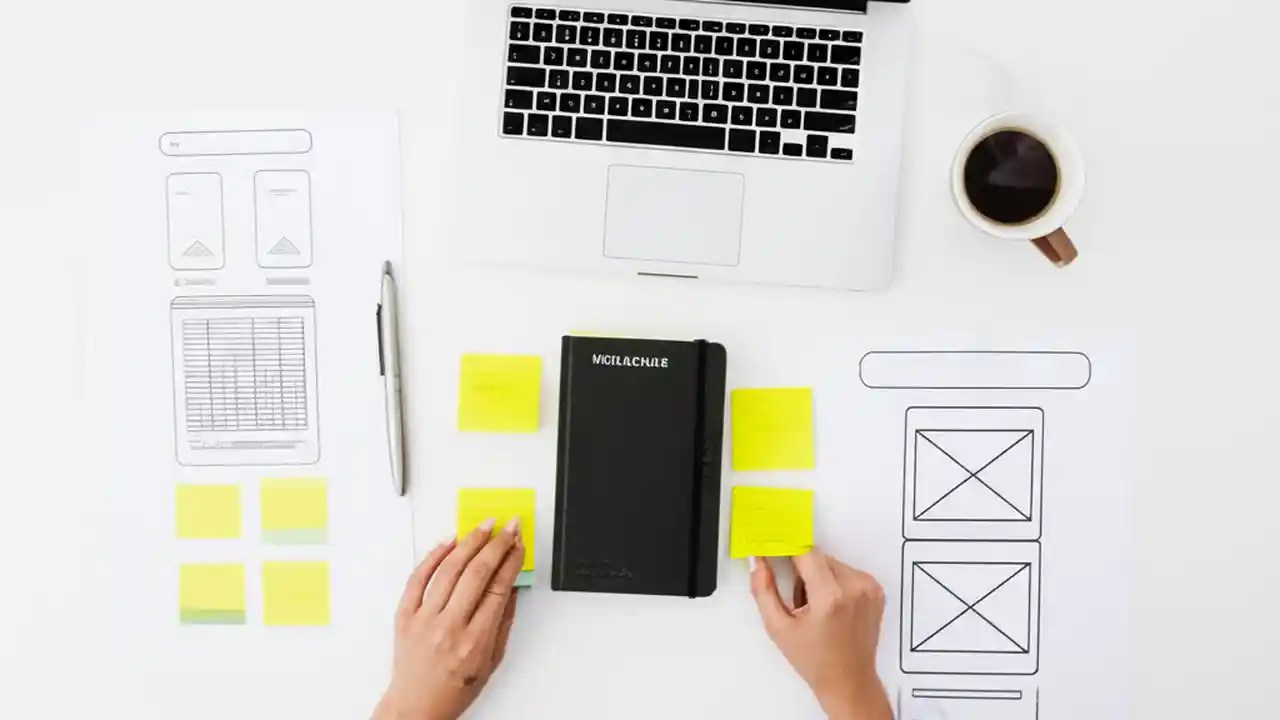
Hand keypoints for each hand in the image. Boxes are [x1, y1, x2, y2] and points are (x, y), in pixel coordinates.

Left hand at [373, 519, 523, 719]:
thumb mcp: (492, 661)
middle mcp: (448, 628)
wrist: (416, 706)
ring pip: (448, 569)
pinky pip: (418, 577)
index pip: (498, 588)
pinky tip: (449, 542)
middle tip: (507, 528)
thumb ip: (503, 622)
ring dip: (469, 542)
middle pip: (476, 573)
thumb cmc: (454, 689)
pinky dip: (433, 556)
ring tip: (483, 527)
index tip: (518, 544)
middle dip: (496, 545)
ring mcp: (424, 619)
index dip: (511, 561)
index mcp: (474, 641)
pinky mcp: (404, 615)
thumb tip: (512, 586)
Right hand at [749, 549, 891, 719]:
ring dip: (819, 576)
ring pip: (831, 563)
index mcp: (830, 597)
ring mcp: (869, 588)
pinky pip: (847, 572)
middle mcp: (854, 588)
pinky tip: (833, 607)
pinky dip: (835, 582)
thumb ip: (763, 590)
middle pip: (817, 557)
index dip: (786, 548)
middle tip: (799, 601)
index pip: (804, 552)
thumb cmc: (816, 661)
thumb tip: (757, 561)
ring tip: (817, 607)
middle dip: (802, 572)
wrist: (849, 681)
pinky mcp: (876, 590)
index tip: (773, 547)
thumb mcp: (779, 628)